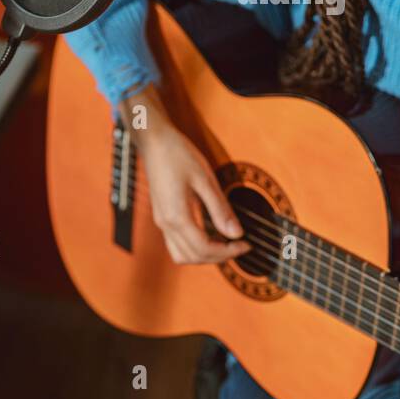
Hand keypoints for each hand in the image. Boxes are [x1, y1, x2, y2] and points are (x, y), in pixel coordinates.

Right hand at [125, 88, 249, 264]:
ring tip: (225, 242)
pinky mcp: (162, 216)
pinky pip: (177, 243)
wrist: (154, 141)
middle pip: (192, 257)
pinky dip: (194, 246)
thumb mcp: (205, 180)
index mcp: (177, 216)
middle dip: (218, 257)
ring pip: (181, 254)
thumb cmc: (178, 154)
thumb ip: (220, 210)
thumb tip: (237, 233)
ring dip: (204, 255)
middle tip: (238, 245)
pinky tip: (210, 233)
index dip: (228, 252)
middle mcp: (166, 224)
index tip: (245, 244)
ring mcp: (161, 221)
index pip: (204, 249)